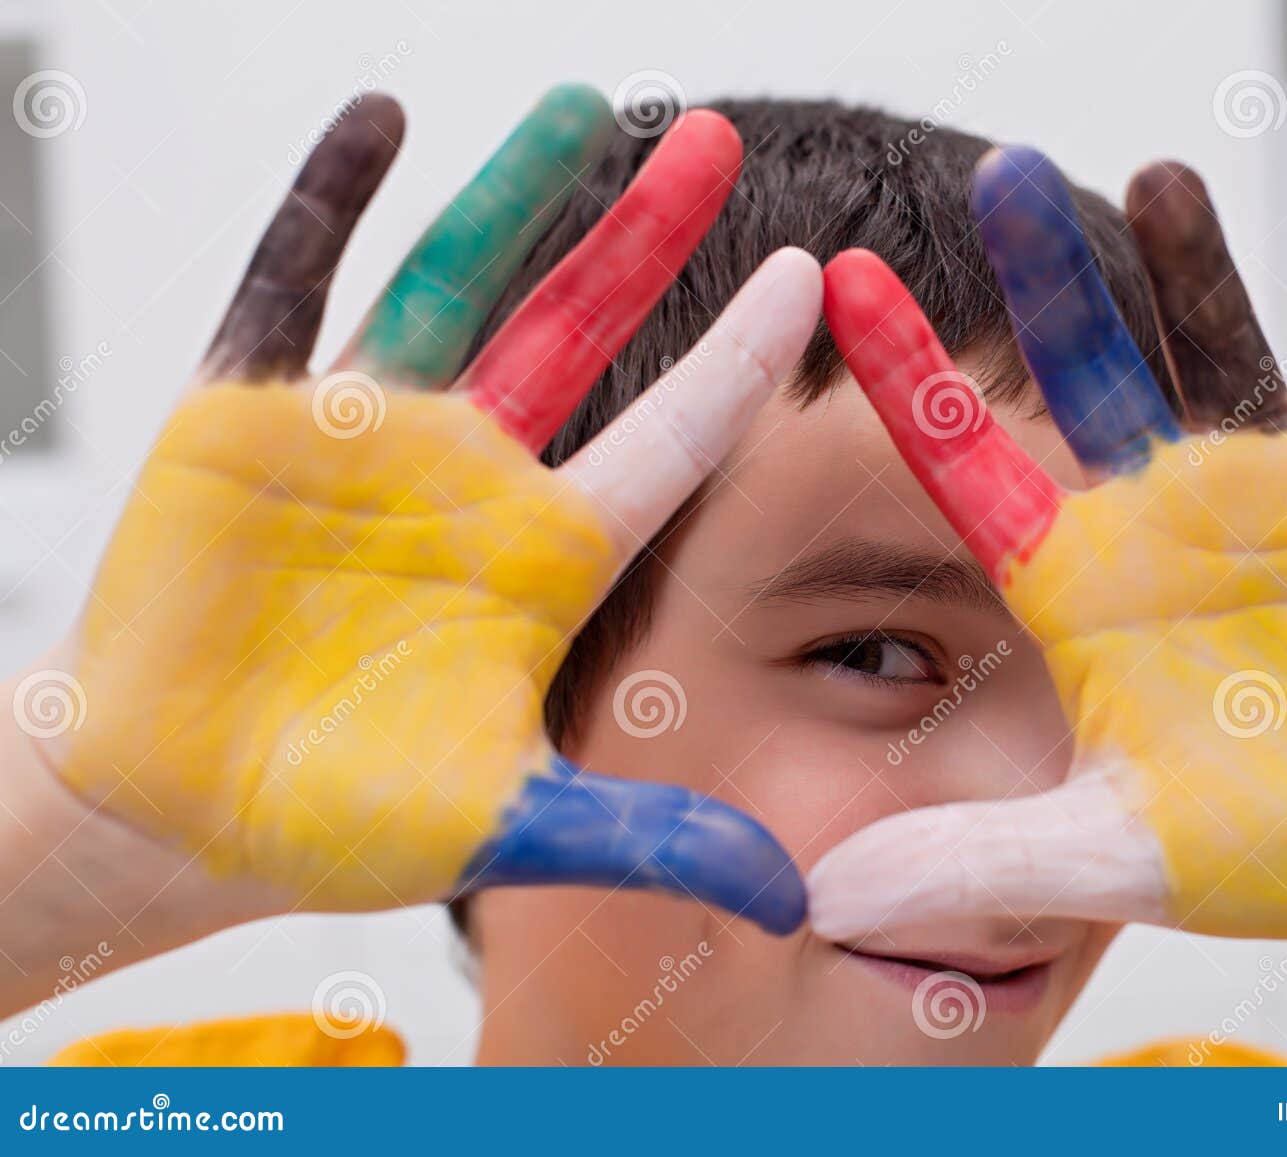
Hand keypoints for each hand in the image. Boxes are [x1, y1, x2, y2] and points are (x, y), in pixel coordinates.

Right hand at [23, 88, 819, 935]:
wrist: (176, 809)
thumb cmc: (340, 819)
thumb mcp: (506, 827)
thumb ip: (646, 840)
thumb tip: (796, 896)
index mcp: (548, 554)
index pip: (676, 435)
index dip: (745, 358)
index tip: (820, 273)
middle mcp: (472, 473)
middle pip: (581, 326)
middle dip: (644, 233)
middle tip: (709, 135)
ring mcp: (364, 431)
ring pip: (456, 280)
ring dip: (513, 191)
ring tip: (578, 105)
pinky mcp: (246, 413)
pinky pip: (293, 282)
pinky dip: (331, 203)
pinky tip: (379, 124)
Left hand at [807, 146, 1286, 940]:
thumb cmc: (1257, 847)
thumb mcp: (1118, 856)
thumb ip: (984, 863)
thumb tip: (823, 902)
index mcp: (1075, 583)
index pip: (969, 465)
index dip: (906, 377)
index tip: (835, 283)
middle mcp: (1155, 512)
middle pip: (1084, 372)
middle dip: (1043, 280)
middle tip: (996, 175)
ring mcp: (1268, 485)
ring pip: (1213, 347)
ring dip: (1187, 264)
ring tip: (1152, 176)